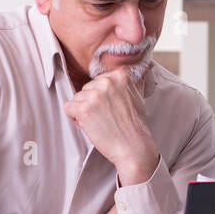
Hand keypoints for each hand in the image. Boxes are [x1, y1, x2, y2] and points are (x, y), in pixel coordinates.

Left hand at [63, 66, 158, 183]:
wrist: (134, 148)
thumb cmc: (135, 126)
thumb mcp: (138, 96)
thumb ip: (135, 80)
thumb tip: (146, 65)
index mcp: (120, 75)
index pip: (97, 82)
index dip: (102, 98)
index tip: (114, 108)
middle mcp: (106, 82)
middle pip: (85, 89)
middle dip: (92, 104)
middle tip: (108, 118)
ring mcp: (94, 95)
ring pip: (76, 99)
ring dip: (84, 112)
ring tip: (101, 123)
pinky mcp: (83, 109)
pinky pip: (68, 109)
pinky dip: (76, 120)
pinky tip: (92, 126)